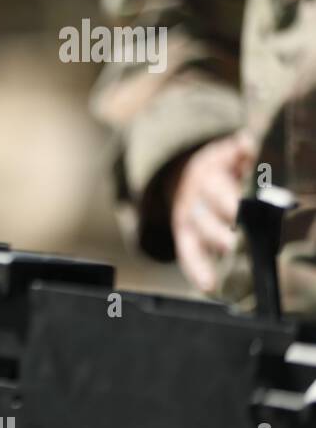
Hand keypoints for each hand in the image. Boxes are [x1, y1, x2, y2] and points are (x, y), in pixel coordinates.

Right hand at [167, 130, 255, 292]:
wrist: (183, 174)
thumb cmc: (219, 166)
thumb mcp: (226, 153)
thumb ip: (238, 151)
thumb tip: (244, 141)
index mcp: (206, 175)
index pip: (217, 190)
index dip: (229, 202)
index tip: (242, 212)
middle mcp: (194, 199)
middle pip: (205, 216)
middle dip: (220, 230)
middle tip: (234, 243)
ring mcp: (187, 219)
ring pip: (196, 236)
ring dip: (208, 253)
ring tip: (220, 272)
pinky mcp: (184, 235)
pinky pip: (187, 253)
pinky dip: (196, 270)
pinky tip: (207, 286)